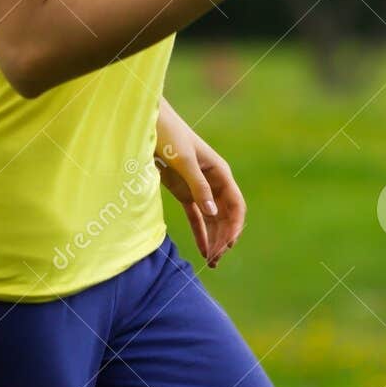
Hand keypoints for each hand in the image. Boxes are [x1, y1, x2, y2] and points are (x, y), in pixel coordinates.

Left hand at [154, 98, 244, 269]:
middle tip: (215, 260)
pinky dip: (200, 233)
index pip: (235, 205)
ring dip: (214, 239)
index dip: (235, 227)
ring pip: (212, 219)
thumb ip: (199, 186)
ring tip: (211, 262)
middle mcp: (214, 182)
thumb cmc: (170, 135)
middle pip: (225, 216)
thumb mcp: (184, 160)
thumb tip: (213, 213)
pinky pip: (197, 217)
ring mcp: (199, 188)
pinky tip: (203, 251)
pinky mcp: (184, 192)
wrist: (149, 124)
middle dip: (223, 238)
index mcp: (220, 172)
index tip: (227, 246)